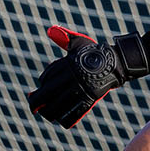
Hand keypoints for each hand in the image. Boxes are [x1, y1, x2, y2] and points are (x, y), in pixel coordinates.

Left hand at [27, 26, 147, 128]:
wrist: (116, 62)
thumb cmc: (95, 52)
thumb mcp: (79, 43)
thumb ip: (64, 38)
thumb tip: (51, 30)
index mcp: (65, 65)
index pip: (45, 78)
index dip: (41, 85)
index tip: (37, 91)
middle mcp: (70, 77)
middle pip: (46, 94)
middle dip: (36, 102)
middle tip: (33, 108)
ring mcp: (79, 89)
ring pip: (57, 105)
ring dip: (48, 113)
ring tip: (46, 115)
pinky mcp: (89, 98)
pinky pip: (73, 112)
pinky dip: (65, 118)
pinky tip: (60, 120)